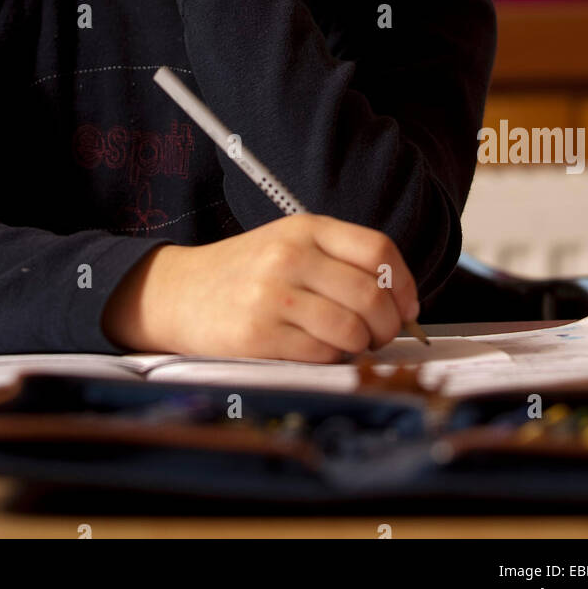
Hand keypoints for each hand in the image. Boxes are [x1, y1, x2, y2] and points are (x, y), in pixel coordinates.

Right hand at [101, 213, 419, 359]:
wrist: (180, 292)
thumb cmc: (245, 272)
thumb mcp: (289, 245)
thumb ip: (339, 260)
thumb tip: (401, 300)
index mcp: (305, 228)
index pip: (378, 249)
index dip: (405, 283)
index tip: (408, 307)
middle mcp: (290, 257)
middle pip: (371, 295)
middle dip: (388, 325)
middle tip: (380, 335)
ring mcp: (273, 296)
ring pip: (351, 330)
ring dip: (361, 346)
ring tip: (349, 345)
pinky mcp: (259, 336)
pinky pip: (321, 355)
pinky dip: (331, 360)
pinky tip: (318, 351)